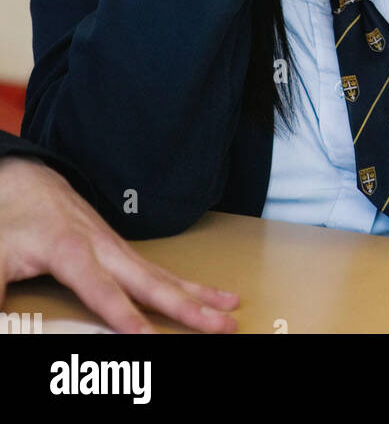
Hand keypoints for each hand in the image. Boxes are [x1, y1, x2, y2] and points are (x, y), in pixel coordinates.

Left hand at [0, 156, 239, 333]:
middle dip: (187, 306)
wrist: (27, 181)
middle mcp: (102, 247)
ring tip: (232, 313)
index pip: (100, 289)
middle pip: (150, 281)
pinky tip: (212, 297)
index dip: (122, 316)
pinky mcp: (121, 250)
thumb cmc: (10, 221)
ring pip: (163, 275)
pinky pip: (160, 270)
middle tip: (222, 326)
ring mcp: (116, 247)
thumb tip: (4, 327)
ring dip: (200, 296)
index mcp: (69, 250)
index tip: (146, 340)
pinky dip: (190, 285)